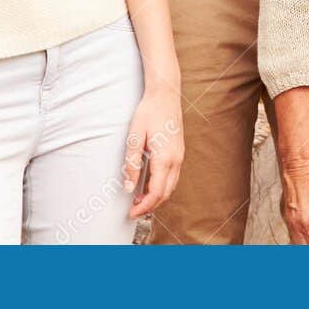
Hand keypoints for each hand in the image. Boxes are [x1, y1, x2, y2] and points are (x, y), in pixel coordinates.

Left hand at [124, 82, 182, 218]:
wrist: (165, 94)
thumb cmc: (149, 112)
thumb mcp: (134, 137)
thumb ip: (131, 163)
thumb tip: (128, 187)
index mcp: (165, 158)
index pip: (156, 193)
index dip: (144, 207)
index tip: (131, 213)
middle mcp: (176, 160)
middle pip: (166, 193)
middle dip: (150, 205)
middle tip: (133, 210)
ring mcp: (180, 156)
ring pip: (171, 186)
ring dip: (157, 197)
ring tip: (139, 200)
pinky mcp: (179, 151)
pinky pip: (173, 176)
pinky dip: (162, 186)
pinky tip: (150, 184)